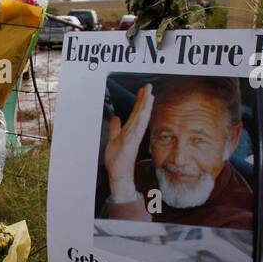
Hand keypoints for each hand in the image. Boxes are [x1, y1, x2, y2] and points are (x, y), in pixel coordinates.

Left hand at [104, 82, 153, 201]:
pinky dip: (140, 121)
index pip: (136, 113)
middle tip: (148, 86)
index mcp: (130, 131)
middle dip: (144, 99)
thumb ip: (115, 128)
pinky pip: (137, 131)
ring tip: (149, 95)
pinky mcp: (131, 145)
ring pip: (141, 120)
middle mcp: (133, 133)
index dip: (140, 101)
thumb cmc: (117, 160)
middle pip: (140, 113)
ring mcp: (133, 139)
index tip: (144, 90)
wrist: (118, 175)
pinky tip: (143, 113)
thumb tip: (116, 117)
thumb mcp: (113, 139)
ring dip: (145, 107)